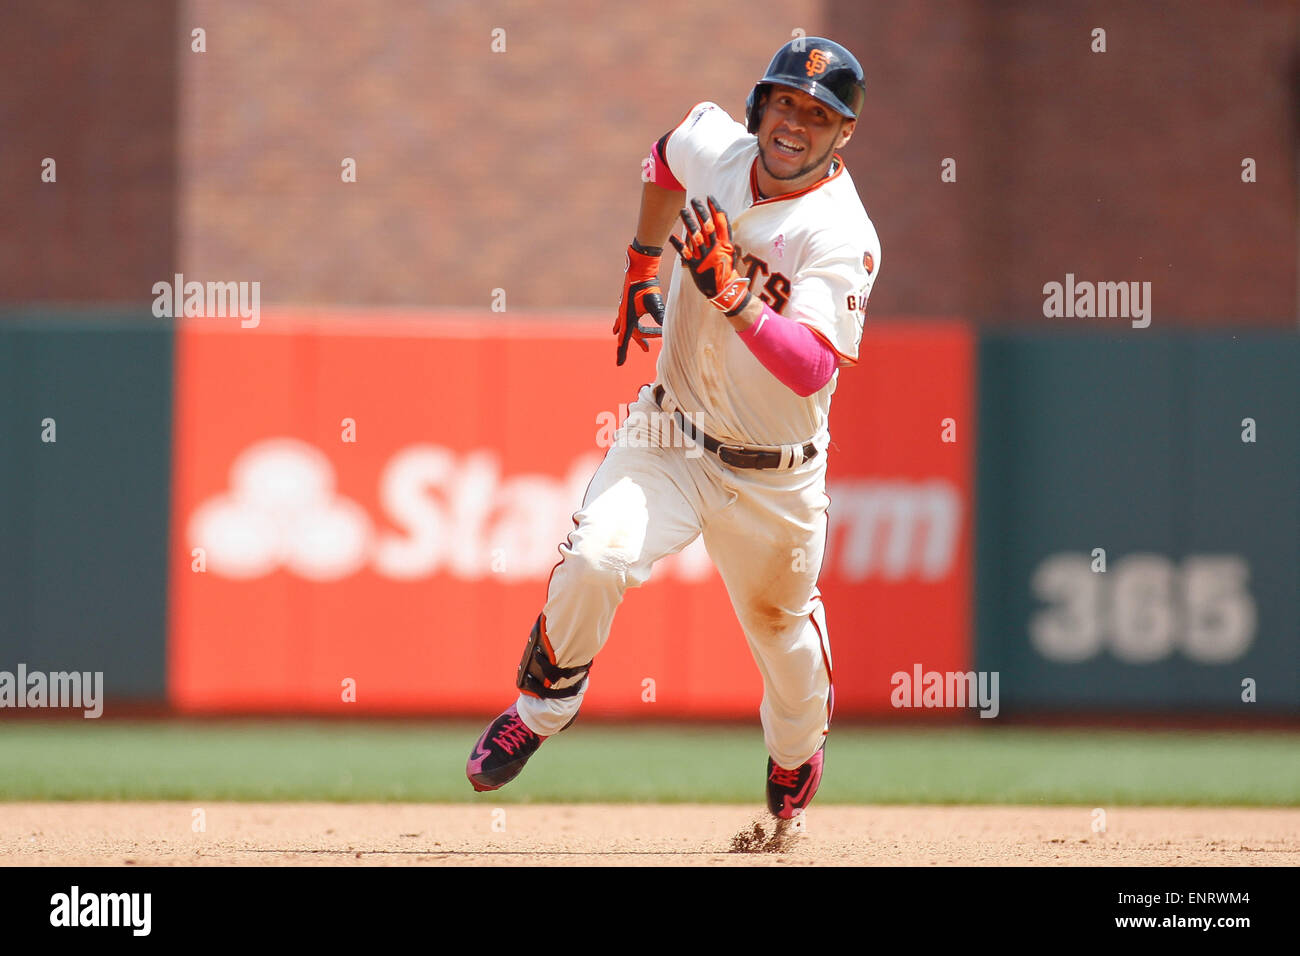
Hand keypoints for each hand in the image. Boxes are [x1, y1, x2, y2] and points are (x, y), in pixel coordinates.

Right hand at [614, 241, 664, 365]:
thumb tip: (668, 328)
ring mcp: (624, 309)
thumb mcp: (654, 302)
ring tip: (636, 341)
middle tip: (647, 349)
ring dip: (634, 333)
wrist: (639, 270)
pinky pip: (622, 318)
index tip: (619, 364)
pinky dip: (621, 324)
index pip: (625, 340)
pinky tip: (616, 327)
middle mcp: (624, 315)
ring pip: (627, 326)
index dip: (622, 353)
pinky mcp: (627, 303)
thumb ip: (660, 315)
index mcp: (629, 318)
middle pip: (632, 333)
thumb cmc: (646, 285)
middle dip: (640, 341)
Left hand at [668, 196, 751, 315]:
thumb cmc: (725, 269)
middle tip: (694, 200)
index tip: (709, 197)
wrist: (723, 290)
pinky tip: (672, 236)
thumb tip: (719, 220)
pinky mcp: (695, 266)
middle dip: (701, 211)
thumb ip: (724, 238)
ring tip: (683, 211)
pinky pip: (685, 253)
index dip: (715, 208)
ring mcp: (705, 257)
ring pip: (696, 236)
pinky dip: (678, 244)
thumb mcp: (729, 252)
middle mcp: (716, 248)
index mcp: (726, 244)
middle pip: (708, 226)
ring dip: (689, 222)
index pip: (722, 222)